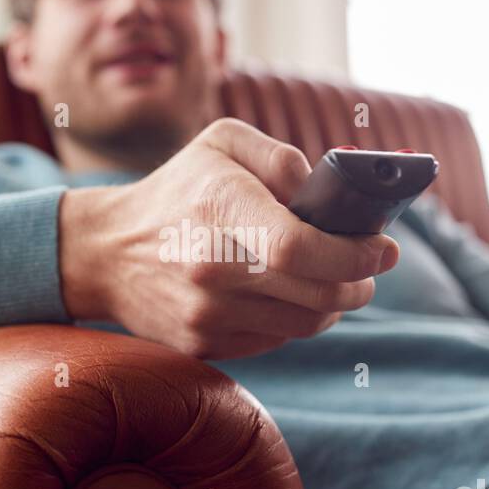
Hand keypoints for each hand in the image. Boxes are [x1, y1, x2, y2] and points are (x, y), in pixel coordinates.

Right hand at [58, 118, 398, 359]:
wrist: (105, 252)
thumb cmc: (177, 190)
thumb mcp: (222, 144)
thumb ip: (281, 157)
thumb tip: (326, 194)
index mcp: (220, 209)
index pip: (301, 249)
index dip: (356, 255)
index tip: (384, 249)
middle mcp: (211, 267)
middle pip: (317, 294)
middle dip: (360, 282)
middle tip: (372, 266)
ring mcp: (205, 313)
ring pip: (305, 323)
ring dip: (335, 304)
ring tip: (336, 280)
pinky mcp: (203, 344)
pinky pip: (275, 339)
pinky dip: (295, 319)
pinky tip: (288, 295)